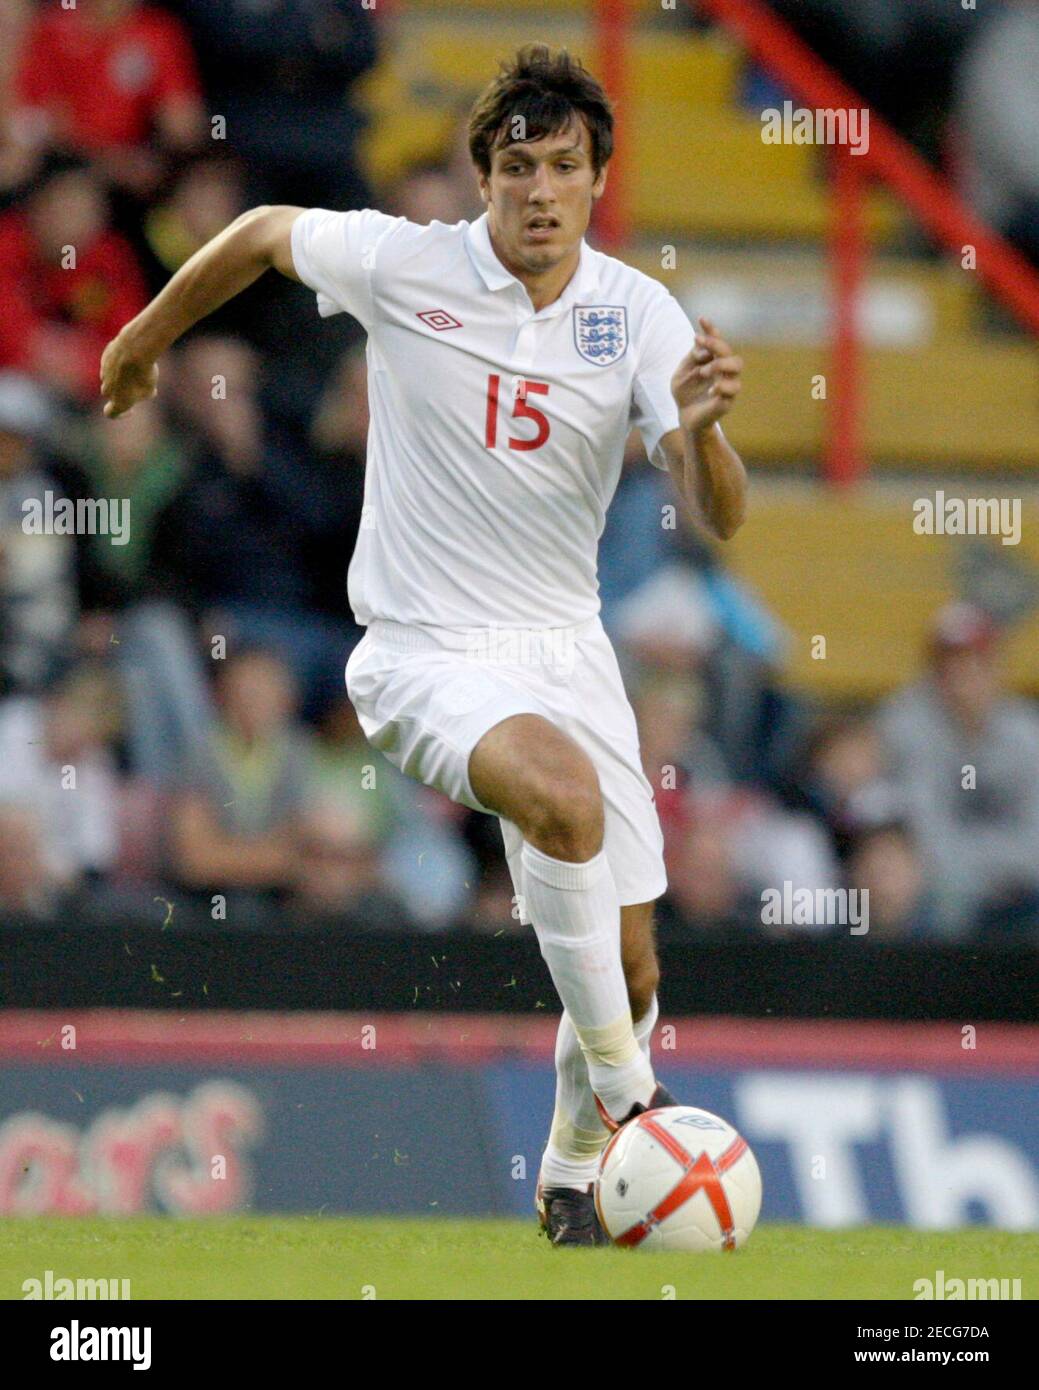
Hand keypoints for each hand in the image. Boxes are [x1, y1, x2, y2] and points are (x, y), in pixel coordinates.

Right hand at [100, 333, 158, 417]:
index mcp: (118, 401)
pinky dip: (119, 363)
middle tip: (139, 384)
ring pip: (110, 377)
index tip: (131, 410)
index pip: (110, 413)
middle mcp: (107, 389)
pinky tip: (132, 356)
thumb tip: (149, 392)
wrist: (134, 350)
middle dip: (121, 392)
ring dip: (120, 376)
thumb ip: (145, 393)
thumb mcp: (150, 388)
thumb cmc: (143, 373)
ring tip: (138, 368)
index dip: (119, 414)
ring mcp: (104, 372)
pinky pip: (111, 363)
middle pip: (111, 394)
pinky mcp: (105, 358)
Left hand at [671, 317, 742, 433]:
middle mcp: (724, 370)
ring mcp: (728, 385)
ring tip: (703, 372)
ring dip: (719, 364)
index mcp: (713, 360)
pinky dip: (721, 387)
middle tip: (700, 343)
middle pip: (730, 352)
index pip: (716, 341)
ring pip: (736, 367)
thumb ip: (691, 358)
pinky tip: (711, 390)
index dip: (711, 329)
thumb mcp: (682, 371)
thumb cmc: (686, 392)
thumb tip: (701, 346)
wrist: (685, 417)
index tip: (701, 319)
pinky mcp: (727, 401)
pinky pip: (732, 390)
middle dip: (716, 344)